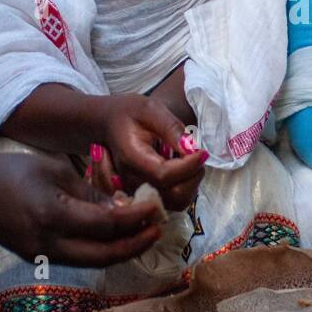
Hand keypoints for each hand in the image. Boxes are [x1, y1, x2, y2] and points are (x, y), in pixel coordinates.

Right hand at [0, 152, 161, 266]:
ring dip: (122, 251)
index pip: (107, 224)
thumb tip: (123, 207)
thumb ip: (89, 193)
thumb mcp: (54, 171)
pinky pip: (78, 259)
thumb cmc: (9, 173)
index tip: (156, 207)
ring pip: (93, 262)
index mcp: (53, 215)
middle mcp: (49, 243)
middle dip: (137, 244)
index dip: (136, 218)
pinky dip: (102, 250)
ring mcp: (42, 255)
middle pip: (105, 254)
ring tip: (144, 235)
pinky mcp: (38, 259)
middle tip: (159, 229)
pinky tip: (116, 237)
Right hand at [94, 93, 206, 210]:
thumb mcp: (150, 109)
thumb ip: (171, 128)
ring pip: (178, 201)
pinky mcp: (147, 194)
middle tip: (197, 154)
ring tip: (190, 160)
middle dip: (193, 175)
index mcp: (131, 159)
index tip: (202, 151)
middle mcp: (132, 182)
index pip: (165, 175)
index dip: (189, 166)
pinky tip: (183, 168)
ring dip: (192, 182)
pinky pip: (175, 200)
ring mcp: (139, 191)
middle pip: (174, 195)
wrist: (110, 123)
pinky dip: (186, 186)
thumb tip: (191, 148)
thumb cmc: (129, 113)